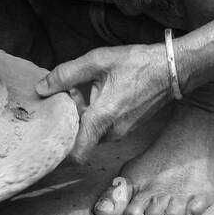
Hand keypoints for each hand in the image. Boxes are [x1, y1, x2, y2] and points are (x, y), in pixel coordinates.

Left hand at [35, 43, 172, 160]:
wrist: (172, 69)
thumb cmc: (137, 63)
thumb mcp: (98, 61)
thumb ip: (66, 74)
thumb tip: (41, 88)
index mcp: (102, 118)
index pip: (76, 154)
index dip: (60, 148)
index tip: (53, 128)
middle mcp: (112, 131)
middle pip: (81, 141)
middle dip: (70, 124)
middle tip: (67, 99)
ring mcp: (122, 131)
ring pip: (92, 134)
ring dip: (83, 119)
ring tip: (82, 92)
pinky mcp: (128, 127)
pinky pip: (104, 129)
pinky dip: (96, 117)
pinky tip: (97, 94)